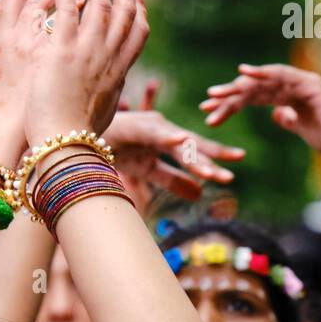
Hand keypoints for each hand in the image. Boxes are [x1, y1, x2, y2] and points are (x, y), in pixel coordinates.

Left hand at [23, 0, 148, 143]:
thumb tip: (110, 95)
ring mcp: (88, 55)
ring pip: (100, 4)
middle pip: (126, 11)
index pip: (137, 32)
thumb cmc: (78, 143)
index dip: (137, 6)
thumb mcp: (101, 118)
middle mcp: (108, 61)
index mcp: (119, 75)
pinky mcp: (63, 54)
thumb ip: (106, 98)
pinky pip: (68, 11)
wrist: (65, 152)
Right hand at [106, 81, 244, 211]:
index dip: (215, 158)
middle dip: (214, 155)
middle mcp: (164, 129)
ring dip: (195, 157)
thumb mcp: (149, 170)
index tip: (235, 168)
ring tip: (212, 172)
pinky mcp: (136, 127)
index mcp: (168, 139)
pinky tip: (181, 142)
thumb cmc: (116, 151)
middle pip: (193, 145)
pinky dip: (167, 137)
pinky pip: (154, 134)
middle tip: (237, 164)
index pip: (196, 150)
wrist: (83, 141)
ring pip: (178, 143)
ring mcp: (151, 127)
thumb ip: (173, 180)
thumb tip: (200, 194)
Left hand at [199, 63, 320, 155]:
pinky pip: (282, 76)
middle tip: (206, 102)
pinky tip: (243, 74)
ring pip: (263, 81)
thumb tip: (277, 115)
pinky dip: (263, 73)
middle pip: (255, 87)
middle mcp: (293, 85)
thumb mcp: (302, 129)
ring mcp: (301, 82)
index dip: (233, 103)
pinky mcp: (309, 84)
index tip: (211, 112)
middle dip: (229, 95)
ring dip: (238, 87)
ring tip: (216, 94)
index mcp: (289, 96)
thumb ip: (289, 119)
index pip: (255, 97)